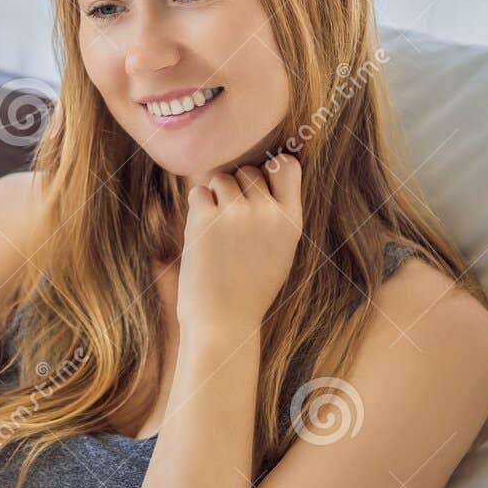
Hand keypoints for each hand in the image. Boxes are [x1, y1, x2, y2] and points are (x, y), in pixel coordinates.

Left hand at [176, 153, 302, 337]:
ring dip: (214, 197)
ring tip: (216, 232)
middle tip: (230, 223)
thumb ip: (277, 213)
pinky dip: (196, 207)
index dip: (269, 170)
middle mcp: (267, 212)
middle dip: (236, 188)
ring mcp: (236, 213)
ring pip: (221, 179)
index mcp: (291, 220)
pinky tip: (201, 235)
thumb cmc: (249, 288)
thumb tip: (265, 172)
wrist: (222, 321)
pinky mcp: (206, 218)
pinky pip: (198, 192)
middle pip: (248, 171)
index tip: (258, 189)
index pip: (287, 165)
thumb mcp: (281, 251)